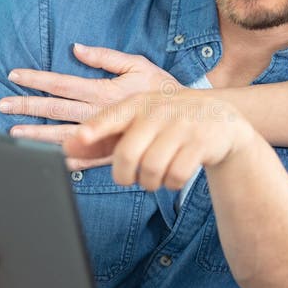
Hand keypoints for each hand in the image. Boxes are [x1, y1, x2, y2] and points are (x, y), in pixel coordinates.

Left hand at [0, 44, 181, 169]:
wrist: (185, 122)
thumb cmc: (161, 90)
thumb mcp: (137, 65)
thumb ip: (106, 57)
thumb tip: (77, 48)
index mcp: (102, 90)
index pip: (61, 82)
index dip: (36, 79)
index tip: (14, 75)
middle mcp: (97, 114)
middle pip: (55, 109)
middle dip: (26, 106)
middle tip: (1, 104)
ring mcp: (102, 136)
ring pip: (62, 135)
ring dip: (36, 134)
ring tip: (14, 132)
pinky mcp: (109, 154)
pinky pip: (82, 160)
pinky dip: (63, 160)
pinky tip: (44, 158)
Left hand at [63, 89, 253, 189]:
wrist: (221, 118)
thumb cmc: (167, 122)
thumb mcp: (136, 119)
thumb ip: (101, 133)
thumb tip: (66, 148)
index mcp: (137, 104)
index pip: (111, 116)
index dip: (94, 129)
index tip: (78, 138)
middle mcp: (158, 112)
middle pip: (128, 154)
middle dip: (124, 175)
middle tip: (129, 178)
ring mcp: (181, 126)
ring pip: (151, 169)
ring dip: (149, 182)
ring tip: (153, 177)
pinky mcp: (201, 142)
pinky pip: (176, 175)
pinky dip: (171, 183)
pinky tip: (173, 176)